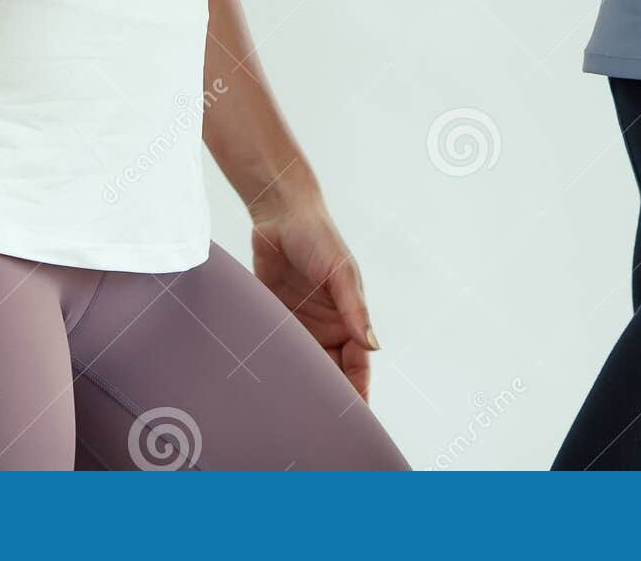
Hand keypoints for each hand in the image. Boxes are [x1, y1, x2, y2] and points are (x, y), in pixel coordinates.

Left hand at [251, 199, 379, 402]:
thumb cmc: (318, 235)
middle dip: (326, 397)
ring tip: (290, 415)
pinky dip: (274, 368)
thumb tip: (374, 345)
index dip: (356, 391)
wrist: (278, 212)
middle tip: (317, 428)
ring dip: (298, 386)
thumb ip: (355, 308)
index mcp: (348, 318)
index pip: (357, 364)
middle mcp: (326, 326)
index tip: (353, 419)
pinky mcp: (273, 319)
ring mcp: (299, 324)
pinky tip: (266, 388)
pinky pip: (276, 351)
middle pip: (330, 372)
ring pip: (302, 367)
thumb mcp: (341, 270)